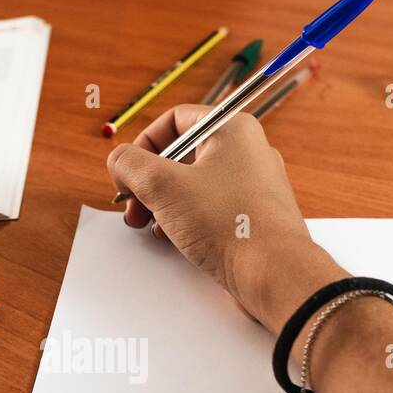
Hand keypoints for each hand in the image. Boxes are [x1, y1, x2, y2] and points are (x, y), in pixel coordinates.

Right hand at [106, 105, 344, 332]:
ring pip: (195, 183)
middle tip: (133, 207)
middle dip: (149, 182)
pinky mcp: (253, 215)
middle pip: (182, 154)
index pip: (175, 119)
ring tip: (151, 227)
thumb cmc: (230, 224)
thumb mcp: (163, 187)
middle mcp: (248, 151)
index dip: (143, 143)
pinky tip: (175, 239)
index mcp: (232, 129)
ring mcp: (254, 185)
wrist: (274, 273)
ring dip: (164, 203)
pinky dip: (187, 219)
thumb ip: (131, 165)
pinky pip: (211, 207)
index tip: (129, 172)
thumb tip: (119, 160)